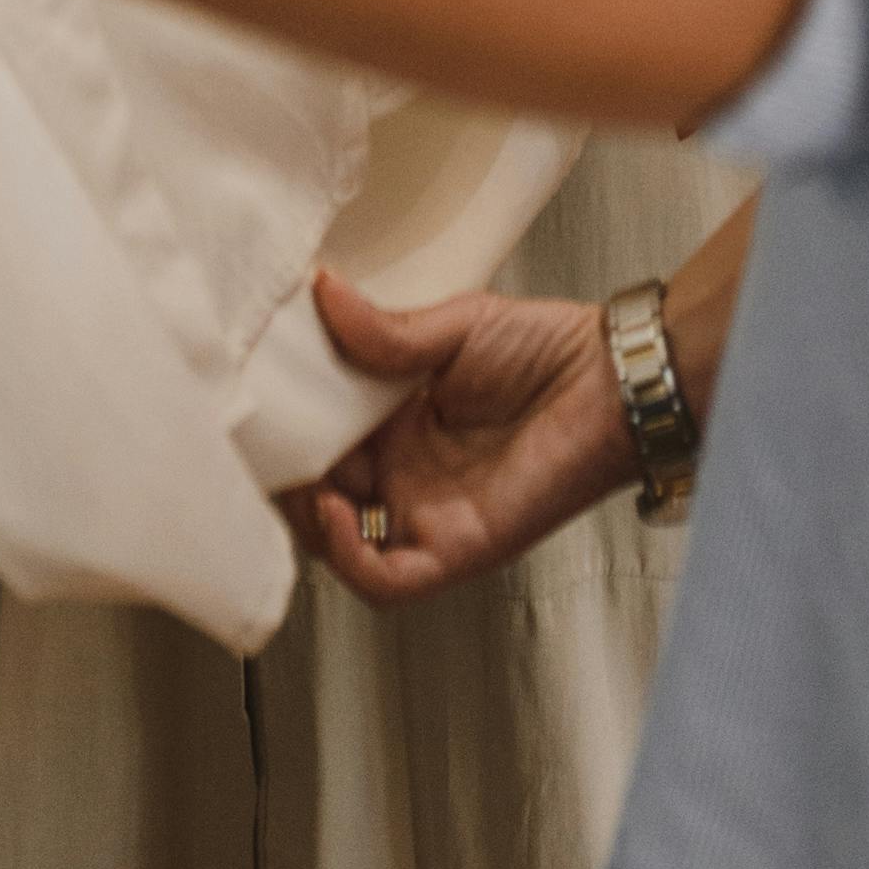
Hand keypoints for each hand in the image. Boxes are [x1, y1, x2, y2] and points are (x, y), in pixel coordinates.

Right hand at [285, 271, 638, 606]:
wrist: (610, 378)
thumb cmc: (547, 349)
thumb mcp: (455, 326)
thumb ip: (384, 329)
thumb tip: (320, 289)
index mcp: (396, 423)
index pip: (320, 440)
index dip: (287, 429)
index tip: (258, 398)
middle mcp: (404, 475)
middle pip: (318, 498)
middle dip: (285, 478)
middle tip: (263, 444)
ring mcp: (425, 516)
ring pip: (340, 547)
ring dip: (308, 520)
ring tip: (300, 475)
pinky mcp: (455, 548)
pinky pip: (388, 579)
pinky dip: (351, 558)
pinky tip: (337, 509)